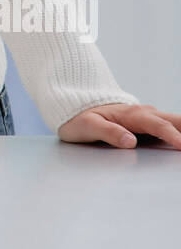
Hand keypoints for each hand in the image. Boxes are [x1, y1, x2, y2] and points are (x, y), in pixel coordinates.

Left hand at [58, 102, 180, 149]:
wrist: (78, 107)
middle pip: (175, 121)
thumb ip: (108, 132)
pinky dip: (180, 134)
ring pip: (176, 122)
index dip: (172, 136)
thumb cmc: (81, 118)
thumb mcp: (88, 126)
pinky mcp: (150, 124)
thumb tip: (130, 142)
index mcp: (132, 114)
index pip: (157, 125)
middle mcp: (145, 113)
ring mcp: (149, 118)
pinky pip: (171, 128)